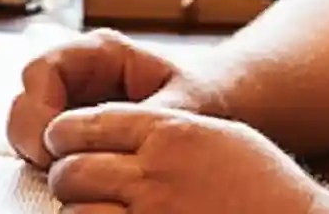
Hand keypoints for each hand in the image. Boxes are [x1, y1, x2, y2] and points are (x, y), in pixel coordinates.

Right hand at [9, 30, 213, 168]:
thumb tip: (119, 146)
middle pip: (25, 99)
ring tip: (66, 173)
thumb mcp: (186, 106)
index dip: (39, 106)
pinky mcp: (73, 130)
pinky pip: (41, 145)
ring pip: (26, 125)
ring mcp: (71, 102)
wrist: (222, 108)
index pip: (42, 69)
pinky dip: (49, 162)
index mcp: (100, 53)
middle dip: (33, 135)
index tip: (55, 141)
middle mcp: (78, 74)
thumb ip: (150, 118)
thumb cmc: (205, 98)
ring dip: (38, 151)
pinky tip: (73, 176)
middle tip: (54, 165)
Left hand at [44, 103, 321, 212]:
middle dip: (65, 178)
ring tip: (92, 211)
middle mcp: (156, 172)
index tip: (62, 146)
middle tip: (73, 184)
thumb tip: (106, 129)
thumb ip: (164, 131)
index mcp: (169, 131)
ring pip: (77, 210)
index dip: (63, 136)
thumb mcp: (218, 137)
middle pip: (72, 169)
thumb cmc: (266, 188)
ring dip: (78, 212)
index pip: (83, 124)